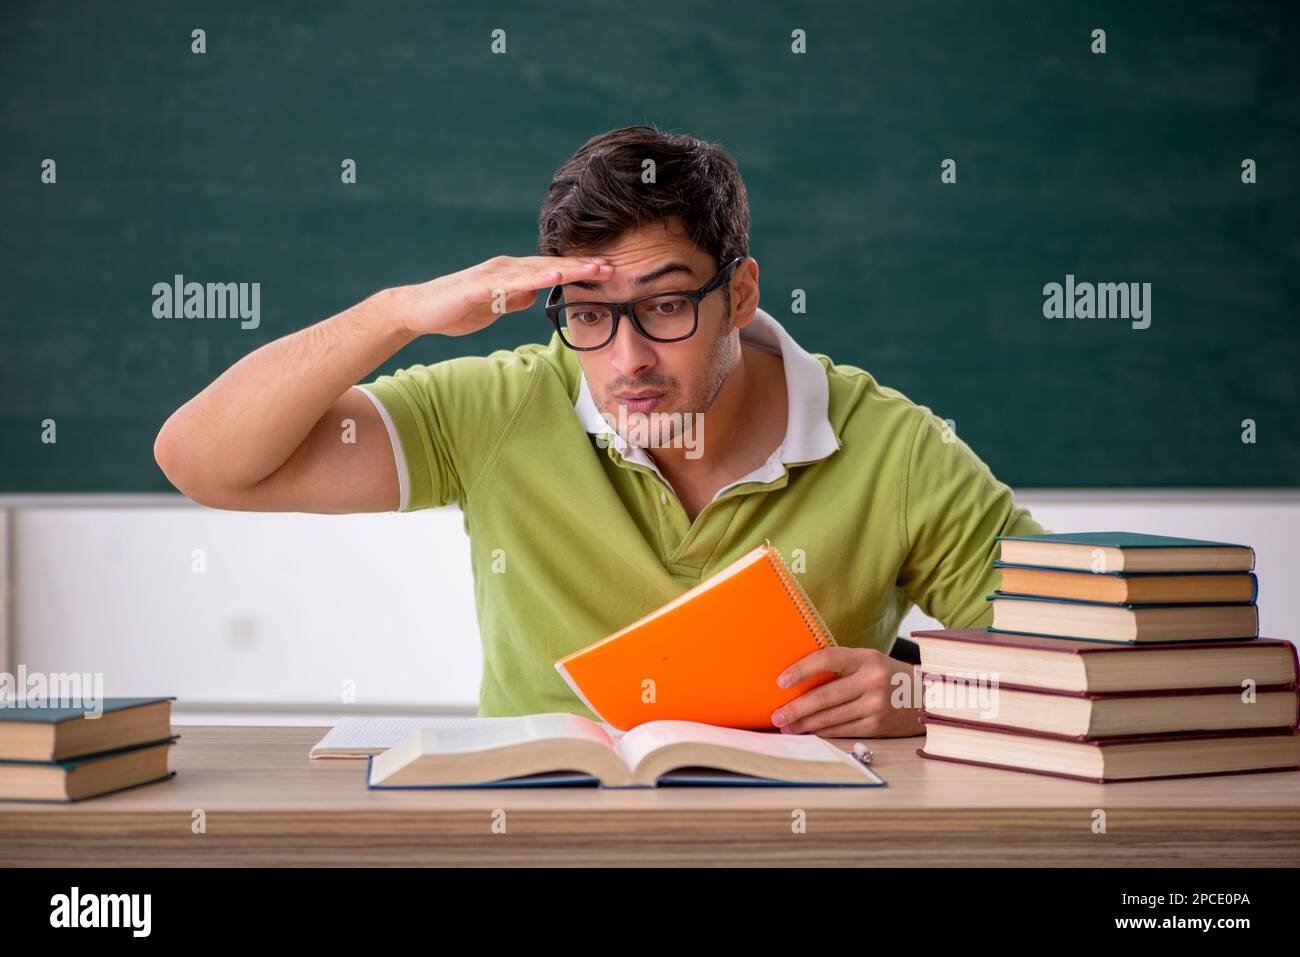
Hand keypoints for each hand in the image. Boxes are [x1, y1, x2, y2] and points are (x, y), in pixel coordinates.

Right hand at [389, 254, 613, 336]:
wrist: (419, 310)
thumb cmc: (455, 308)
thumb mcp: (494, 307)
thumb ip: (514, 298)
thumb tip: (534, 296)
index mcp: (513, 274)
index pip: (553, 271)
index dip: (581, 271)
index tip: (608, 273)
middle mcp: (507, 268)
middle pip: (552, 265)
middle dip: (584, 266)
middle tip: (614, 266)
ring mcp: (494, 273)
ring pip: (537, 269)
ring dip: (568, 268)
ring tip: (594, 268)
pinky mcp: (480, 285)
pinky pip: (513, 281)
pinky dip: (536, 278)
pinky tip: (555, 277)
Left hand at [771, 647, 923, 737]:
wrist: (928, 697)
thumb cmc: (888, 675)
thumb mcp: (869, 660)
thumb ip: (841, 665)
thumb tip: (799, 678)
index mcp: (866, 658)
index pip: (827, 659)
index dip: (801, 670)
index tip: (781, 681)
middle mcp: (872, 681)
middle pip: (825, 696)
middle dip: (796, 708)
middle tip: (775, 715)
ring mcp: (876, 705)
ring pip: (831, 717)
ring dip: (805, 724)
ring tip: (786, 726)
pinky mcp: (877, 726)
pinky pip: (842, 730)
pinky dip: (822, 732)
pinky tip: (808, 732)